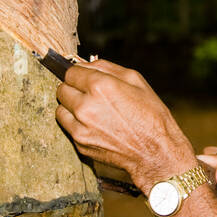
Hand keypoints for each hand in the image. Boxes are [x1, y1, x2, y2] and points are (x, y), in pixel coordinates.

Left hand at [55, 58, 194, 192]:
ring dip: (71, 107)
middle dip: (74, 89)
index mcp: (100, 86)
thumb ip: (106, 67)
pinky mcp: (79, 143)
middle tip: (90, 95)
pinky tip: (96, 125)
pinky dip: (77, 124)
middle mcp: (85, 106)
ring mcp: (80, 127)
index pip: (70, 73)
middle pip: (61, 89)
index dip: (79, 74)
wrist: (155, 151)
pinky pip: (68, 127)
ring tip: (91, 111)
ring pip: (60, 109)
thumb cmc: (150, 115)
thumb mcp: (135, 80)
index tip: (84, 79)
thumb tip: (85, 64)